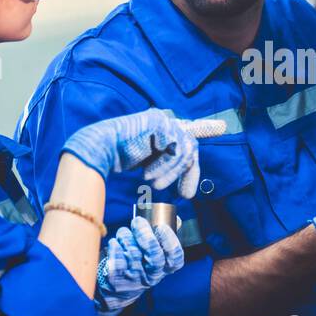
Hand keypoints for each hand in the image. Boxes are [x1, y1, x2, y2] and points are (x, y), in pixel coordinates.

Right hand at [63, 109, 224, 198]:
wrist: (98, 151)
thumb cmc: (117, 157)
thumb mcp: (149, 163)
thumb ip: (165, 164)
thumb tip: (181, 184)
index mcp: (161, 130)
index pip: (188, 135)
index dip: (203, 136)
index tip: (217, 137)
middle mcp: (164, 122)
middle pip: (190, 148)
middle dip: (188, 173)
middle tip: (184, 194)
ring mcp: (162, 120)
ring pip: (185, 150)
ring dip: (172, 172)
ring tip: (155, 184)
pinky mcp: (159, 123)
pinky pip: (176, 149)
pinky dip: (165, 167)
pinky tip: (148, 175)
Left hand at [94, 216, 183, 315]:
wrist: (119, 291)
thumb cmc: (140, 265)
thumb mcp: (155, 257)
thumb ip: (164, 238)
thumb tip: (176, 220)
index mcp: (165, 268)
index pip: (175, 259)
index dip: (170, 242)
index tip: (162, 227)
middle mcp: (152, 276)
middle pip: (155, 257)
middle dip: (146, 235)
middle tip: (138, 221)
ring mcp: (135, 280)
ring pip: (133, 254)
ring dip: (126, 237)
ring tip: (123, 232)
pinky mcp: (118, 281)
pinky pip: (117, 262)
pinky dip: (115, 248)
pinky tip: (114, 243)